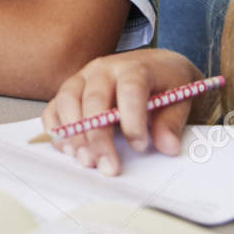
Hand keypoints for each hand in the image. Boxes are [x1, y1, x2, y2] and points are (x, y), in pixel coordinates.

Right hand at [41, 48, 201, 175]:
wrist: (155, 66)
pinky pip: (54, 107)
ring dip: (74, 134)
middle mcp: (104, 69)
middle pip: (94, 99)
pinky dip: (55, 128)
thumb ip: (172, 122)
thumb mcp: (179, 99)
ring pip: (68, 101)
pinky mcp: (71, 90)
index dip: (133, 120)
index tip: (140, 146)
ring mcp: (83, 78)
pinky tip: (68, 148)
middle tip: (108, 166)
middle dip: (99, 137)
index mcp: (135, 68)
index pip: (130, 89)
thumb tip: (167, 146)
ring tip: (87, 160)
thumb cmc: (165, 84)